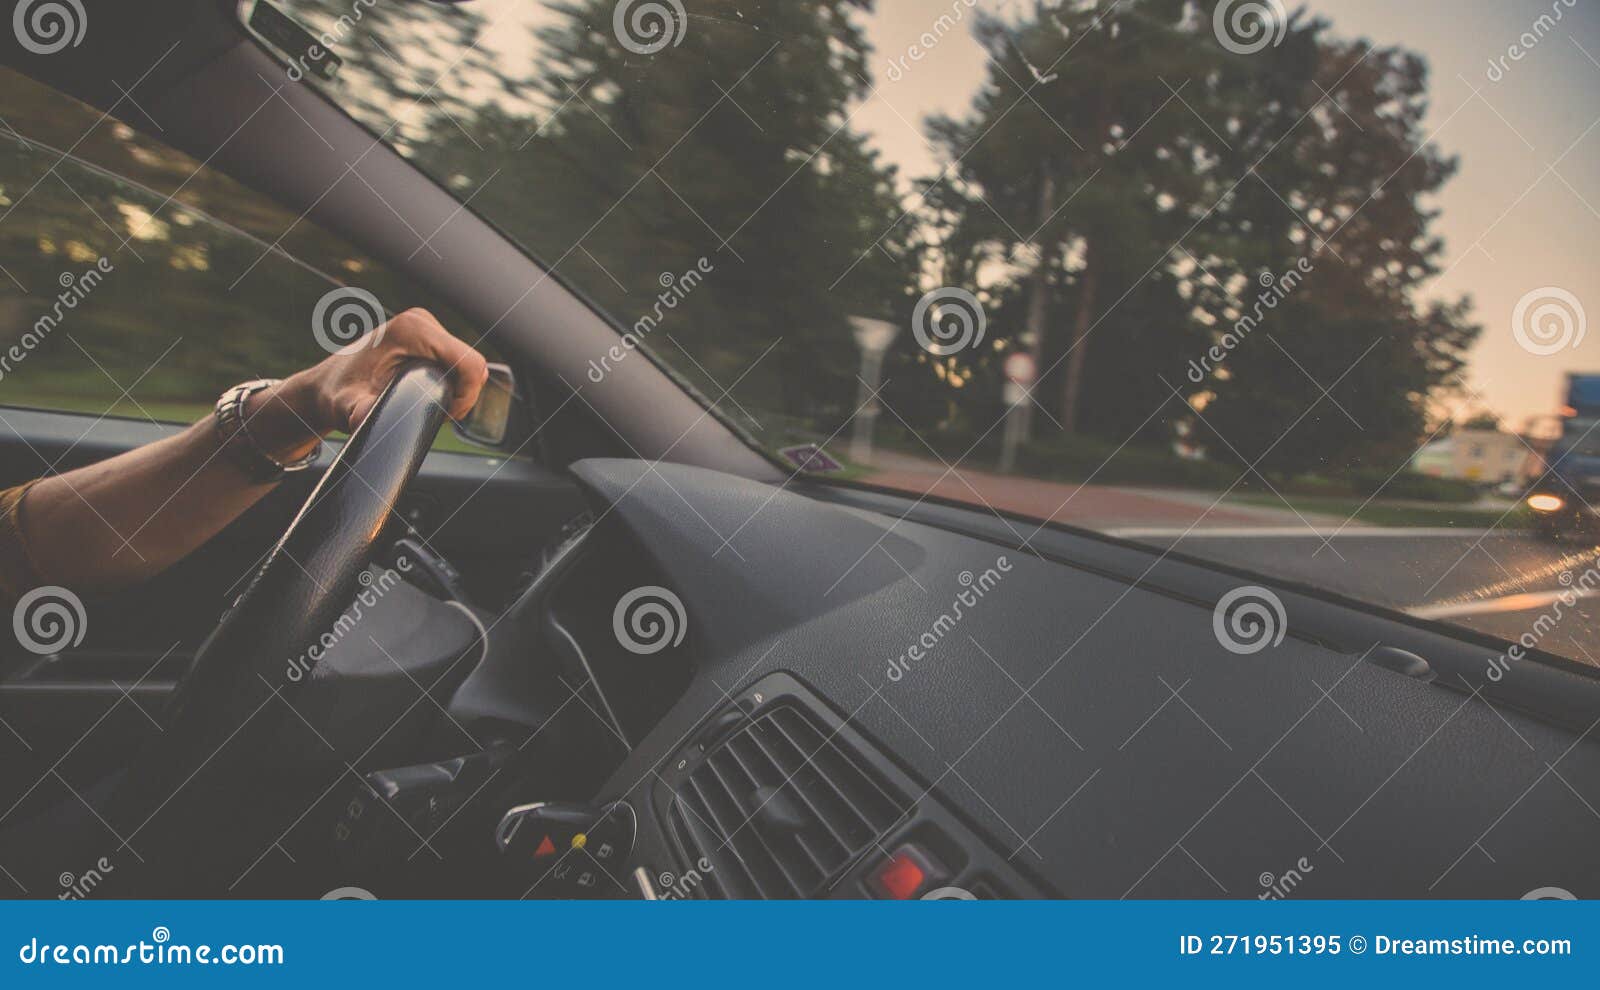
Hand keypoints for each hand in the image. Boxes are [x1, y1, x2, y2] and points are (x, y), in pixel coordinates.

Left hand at [244, 308, 489, 462]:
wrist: (326, 386)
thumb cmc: (337, 395)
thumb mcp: (348, 407)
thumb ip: (358, 412)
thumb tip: (364, 419)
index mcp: (412, 330)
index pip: (468, 362)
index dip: (466, 395)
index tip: (444, 414)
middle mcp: (421, 321)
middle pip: (472, 364)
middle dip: (462, 395)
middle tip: (435, 414)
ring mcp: (427, 327)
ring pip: (469, 364)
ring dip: (459, 390)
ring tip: (431, 406)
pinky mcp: (430, 337)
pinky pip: (460, 362)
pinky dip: (454, 383)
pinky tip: (432, 394)